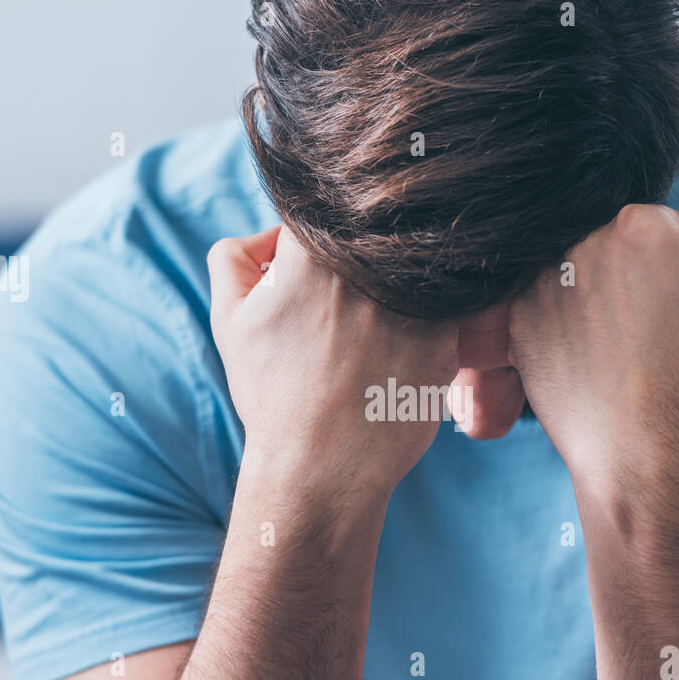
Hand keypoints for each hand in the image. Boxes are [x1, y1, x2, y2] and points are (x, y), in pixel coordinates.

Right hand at [208, 226, 458, 495]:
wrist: (318, 467)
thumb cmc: (271, 394)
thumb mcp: (230, 321)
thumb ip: (233, 258)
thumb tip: (267, 234)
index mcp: (312, 249)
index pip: (324, 213)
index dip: (317, 246)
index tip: (316, 284)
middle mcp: (367, 267)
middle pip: (372, 238)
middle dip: (359, 266)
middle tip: (343, 318)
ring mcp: (413, 300)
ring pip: (413, 270)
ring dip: (398, 290)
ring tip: (370, 339)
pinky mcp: (448, 334)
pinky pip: (447, 308)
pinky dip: (430, 320)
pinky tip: (401, 354)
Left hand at [507, 204, 678, 482]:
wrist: (640, 449)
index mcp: (639, 225)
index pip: (657, 223)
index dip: (677, 264)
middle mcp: (581, 242)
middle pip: (613, 243)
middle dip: (633, 276)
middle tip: (652, 331)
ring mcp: (542, 281)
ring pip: (578, 274)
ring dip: (596, 297)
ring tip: (620, 349)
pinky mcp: (518, 319)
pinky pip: (548, 307)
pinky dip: (566, 327)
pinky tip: (590, 360)